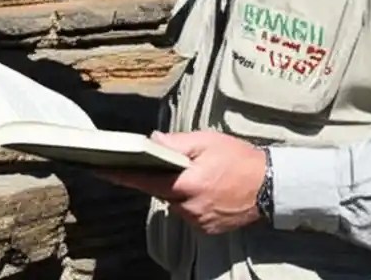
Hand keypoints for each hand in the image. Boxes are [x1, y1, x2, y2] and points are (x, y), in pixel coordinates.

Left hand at [97, 131, 267, 234]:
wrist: (271, 186)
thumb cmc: (239, 159)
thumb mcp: (207, 142)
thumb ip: (176, 143)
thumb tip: (151, 140)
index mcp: (187, 184)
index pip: (145, 180)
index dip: (121, 175)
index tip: (99, 170)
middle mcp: (189, 207)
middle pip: (160, 192)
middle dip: (160, 178)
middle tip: (175, 164)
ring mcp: (198, 221)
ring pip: (174, 203)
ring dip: (177, 190)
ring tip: (200, 176)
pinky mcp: (207, 229)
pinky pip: (188, 213)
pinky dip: (190, 201)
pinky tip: (207, 190)